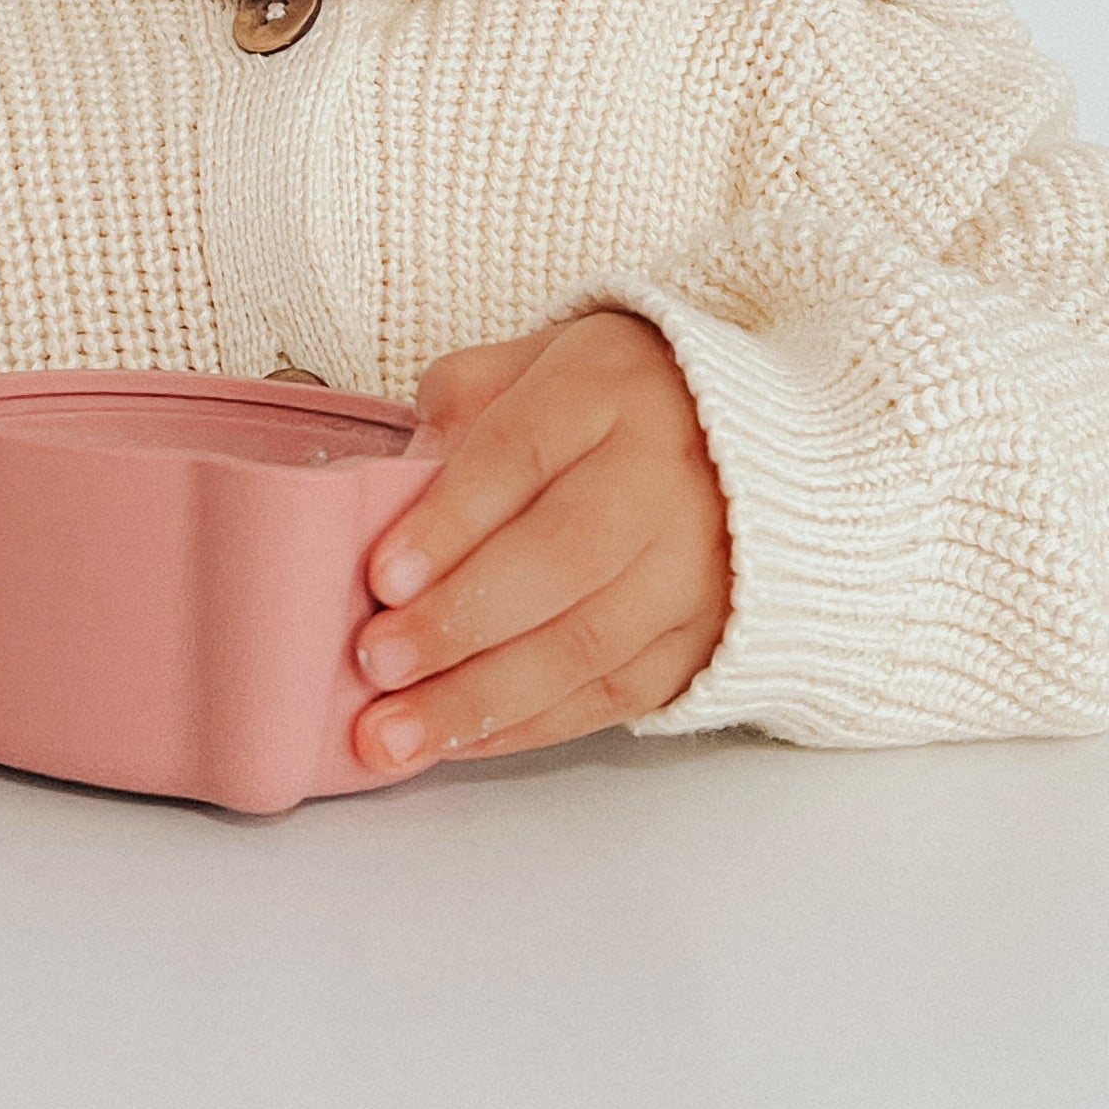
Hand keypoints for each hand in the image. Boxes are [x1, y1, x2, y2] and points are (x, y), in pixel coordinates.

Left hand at [351, 310, 731, 775]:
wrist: (732, 436)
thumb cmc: (597, 402)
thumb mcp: (521, 367)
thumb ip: (455, 414)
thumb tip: (390, 491)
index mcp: (606, 388)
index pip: (520, 454)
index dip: (449, 521)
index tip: (381, 578)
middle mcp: (663, 474)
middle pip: (562, 556)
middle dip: (459, 620)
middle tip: (376, 662)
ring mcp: (695, 563)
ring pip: (589, 643)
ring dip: (482, 699)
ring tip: (395, 734)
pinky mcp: (706, 635)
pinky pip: (616, 693)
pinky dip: (531, 725)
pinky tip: (461, 740)